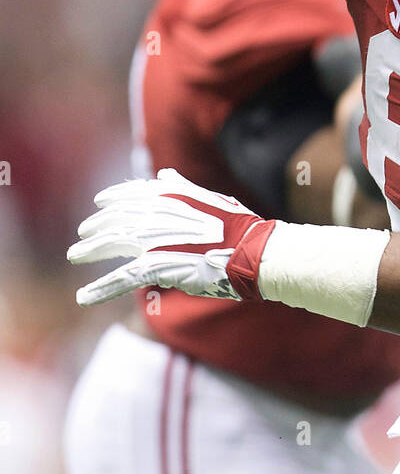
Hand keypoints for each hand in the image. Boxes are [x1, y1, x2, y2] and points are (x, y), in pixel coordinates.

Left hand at [67, 169, 270, 305]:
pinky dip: (99, 289)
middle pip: (116, 219)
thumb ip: (182, 188)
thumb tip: (164, 175)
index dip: (112, 198)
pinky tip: (84, 297)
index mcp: (169, 195)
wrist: (251, 251)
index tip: (99, 202)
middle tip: (82, 233)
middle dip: (96, 225)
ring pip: (111, 244)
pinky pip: (120, 279)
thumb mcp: (210, 198)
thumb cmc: (237, 225)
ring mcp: (154, 240)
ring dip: (89, 250)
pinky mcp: (156, 265)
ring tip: (75, 255)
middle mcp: (156, 213)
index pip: (131, 194)